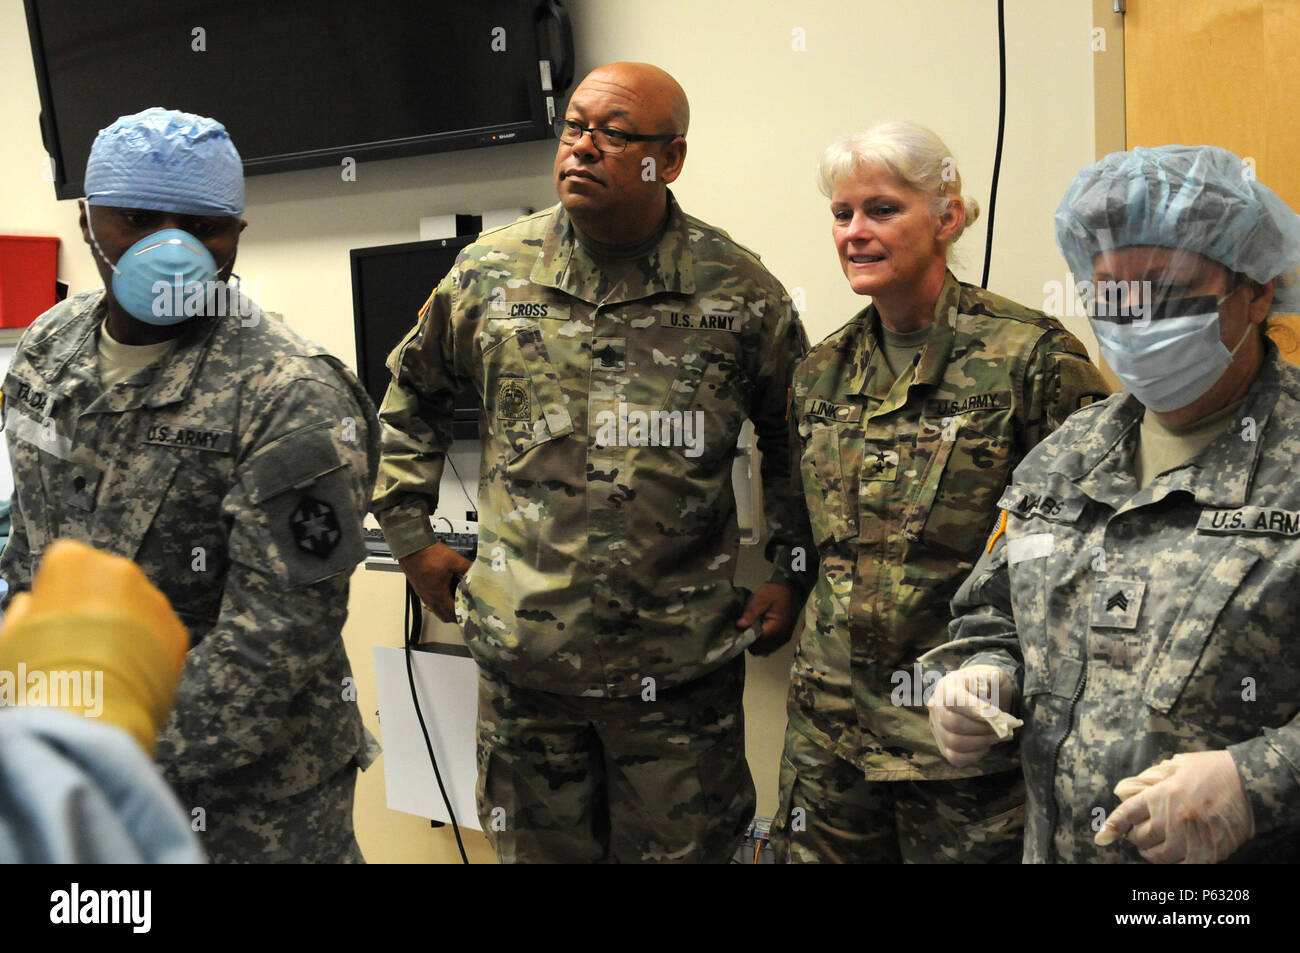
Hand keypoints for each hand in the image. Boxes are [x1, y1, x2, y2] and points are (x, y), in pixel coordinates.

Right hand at [0, 539, 188, 751]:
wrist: (87, 711)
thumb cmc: (39, 671)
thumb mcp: (11, 636)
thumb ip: (26, 611)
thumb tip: (33, 605)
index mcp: (72, 561)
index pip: (67, 563)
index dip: (59, 594)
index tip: (54, 618)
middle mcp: (120, 570)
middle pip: (108, 583)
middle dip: (98, 607)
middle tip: (82, 643)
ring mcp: (154, 599)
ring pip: (138, 608)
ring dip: (127, 628)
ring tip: (106, 664)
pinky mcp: (178, 630)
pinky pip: (160, 635)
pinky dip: (149, 651)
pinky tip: (128, 674)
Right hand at [399, 542, 471, 623]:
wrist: (412, 548)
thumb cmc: (429, 555)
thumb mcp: (454, 560)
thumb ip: (467, 567)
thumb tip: (478, 572)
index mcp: (438, 594)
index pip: (452, 613)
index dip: (462, 616)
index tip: (470, 615)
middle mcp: (430, 597)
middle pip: (443, 616)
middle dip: (455, 617)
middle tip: (465, 612)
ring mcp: (424, 594)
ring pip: (436, 610)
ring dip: (446, 611)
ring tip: (457, 604)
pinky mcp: (420, 589)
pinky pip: (431, 603)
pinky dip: (439, 603)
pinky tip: (446, 594)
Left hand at [738, 582, 796, 655]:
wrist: (792, 588)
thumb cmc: (776, 592)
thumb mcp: (761, 599)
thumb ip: (750, 613)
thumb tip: (739, 626)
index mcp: (776, 629)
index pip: (756, 643)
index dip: (746, 638)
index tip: (740, 630)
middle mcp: (781, 638)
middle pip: (760, 650)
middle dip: (751, 642)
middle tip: (746, 629)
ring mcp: (784, 638)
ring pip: (765, 650)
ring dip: (757, 642)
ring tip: (752, 628)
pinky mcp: (784, 636)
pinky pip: (771, 646)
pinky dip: (764, 641)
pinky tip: (760, 629)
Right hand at [927, 665, 1017, 767]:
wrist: (984, 696)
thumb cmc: (989, 685)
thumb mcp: (993, 675)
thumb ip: (990, 680)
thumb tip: (984, 695)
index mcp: (946, 686)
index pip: (953, 700)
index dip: (975, 710)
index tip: (998, 715)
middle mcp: (936, 707)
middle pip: (953, 724)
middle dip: (984, 729)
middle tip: (1006, 728)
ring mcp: (938, 728)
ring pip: (955, 743)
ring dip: (983, 742)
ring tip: (999, 736)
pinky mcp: (944, 746)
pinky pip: (955, 758)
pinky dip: (975, 754)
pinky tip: (986, 744)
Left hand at [1096, 751, 1254, 862]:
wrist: (1250, 783)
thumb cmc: (1211, 769)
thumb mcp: (1176, 765)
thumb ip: (1150, 778)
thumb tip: (1124, 790)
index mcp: (1161, 795)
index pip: (1126, 815)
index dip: (1111, 828)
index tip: (1102, 838)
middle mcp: (1172, 818)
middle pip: (1140, 838)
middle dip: (1136, 836)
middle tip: (1141, 832)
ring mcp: (1191, 837)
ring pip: (1159, 856)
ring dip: (1153, 852)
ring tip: (1155, 846)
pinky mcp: (1209, 851)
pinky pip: (1183, 866)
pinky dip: (1175, 863)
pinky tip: (1175, 856)